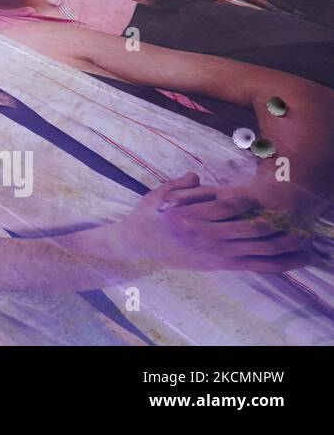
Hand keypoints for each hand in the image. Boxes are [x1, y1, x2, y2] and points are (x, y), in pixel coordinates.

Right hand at [116, 173, 312, 273]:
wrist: (136, 247)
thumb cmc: (147, 218)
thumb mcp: (157, 195)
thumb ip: (178, 186)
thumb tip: (197, 178)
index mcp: (191, 216)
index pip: (228, 205)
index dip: (252, 198)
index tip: (271, 190)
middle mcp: (206, 237)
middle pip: (252, 228)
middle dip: (279, 219)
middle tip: (299, 209)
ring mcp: (216, 254)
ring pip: (260, 249)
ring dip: (287, 242)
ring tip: (308, 234)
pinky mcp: (221, 265)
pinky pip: (258, 266)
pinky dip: (282, 264)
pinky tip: (300, 259)